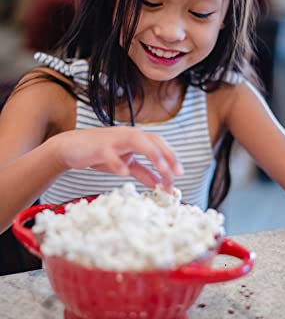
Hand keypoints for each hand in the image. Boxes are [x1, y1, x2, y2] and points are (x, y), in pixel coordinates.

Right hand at [53, 126, 182, 191]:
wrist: (71, 148)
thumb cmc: (100, 154)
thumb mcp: (125, 164)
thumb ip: (143, 172)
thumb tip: (160, 183)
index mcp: (136, 138)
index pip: (159, 144)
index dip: (171, 157)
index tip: (179, 174)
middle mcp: (128, 135)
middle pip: (153, 140)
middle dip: (167, 155)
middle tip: (176, 173)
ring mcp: (113, 140)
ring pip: (137, 141)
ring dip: (152, 154)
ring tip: (162, 169)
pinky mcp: (98, 148)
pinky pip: (110, 154)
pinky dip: (118, 162)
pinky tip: (124, 172)